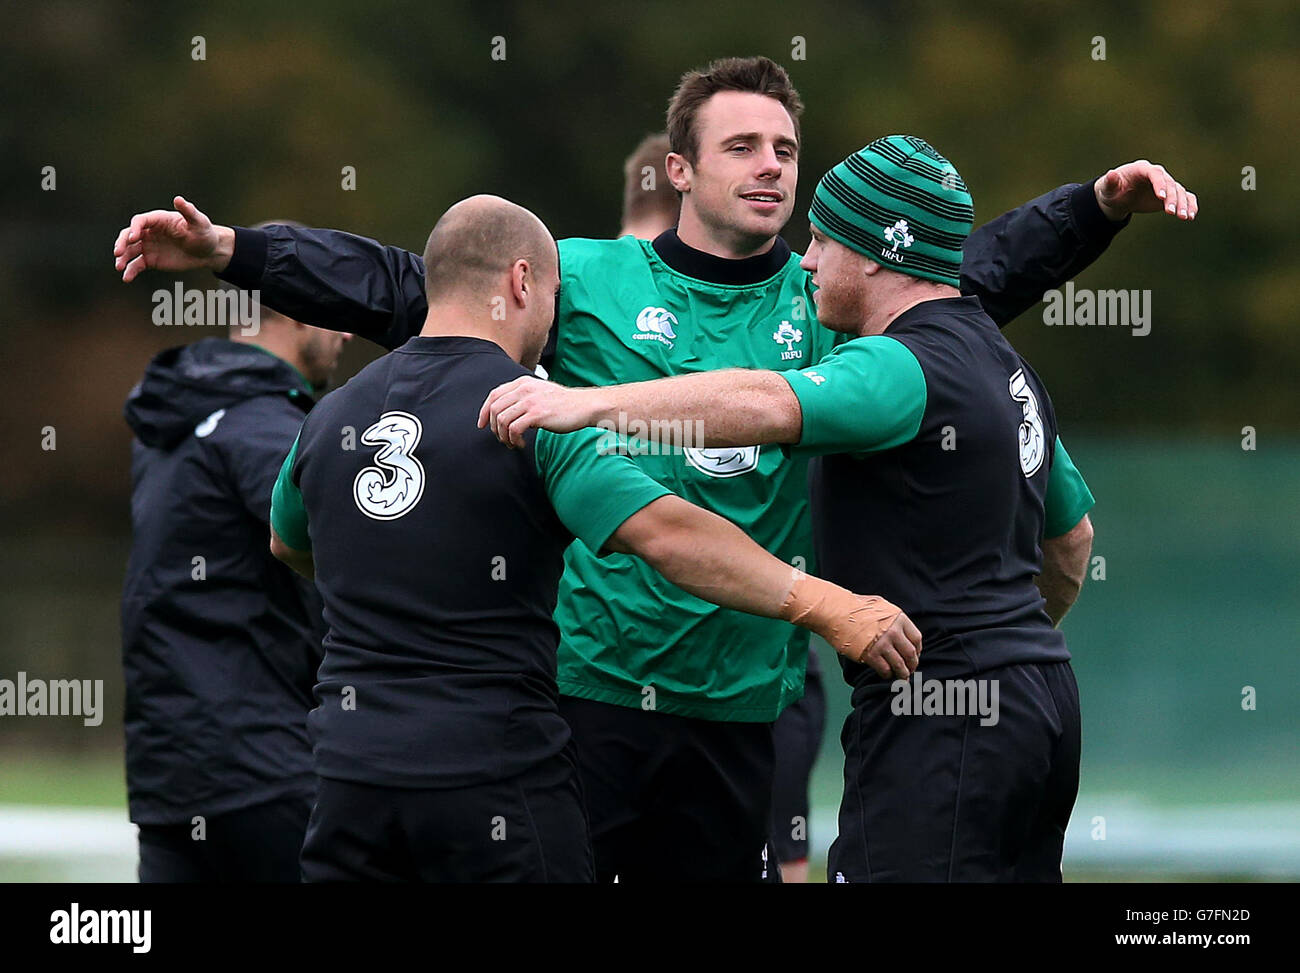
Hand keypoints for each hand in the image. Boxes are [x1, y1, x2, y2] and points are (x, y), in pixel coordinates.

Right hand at [113, 196, 234, 281]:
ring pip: (130, 250)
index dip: (135, 228)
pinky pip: (137, 265)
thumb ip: (188, 211)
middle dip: (122, 243)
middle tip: (118, 253)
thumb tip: (178, 199)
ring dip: (122, 258)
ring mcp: (149, 246)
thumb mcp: (199, 222)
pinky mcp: (151, 260)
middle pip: (129, 235)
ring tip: (119, 267)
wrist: (208, 251)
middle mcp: (149, 232)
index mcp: (158, 219)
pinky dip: (130, 271)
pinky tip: (126, 278)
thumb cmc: (204, 233)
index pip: (140, 221)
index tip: (134, 238)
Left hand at [478, 375, 599, 448]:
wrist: (585, 406)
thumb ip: (523, 397)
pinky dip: (513, 440)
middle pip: (494, 409)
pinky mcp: (537, 414)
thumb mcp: (540, 393)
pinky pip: (513, 429)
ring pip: (501, 420)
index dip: (483, 411)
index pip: (494, 395)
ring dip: (503, 436)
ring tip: (512, 443)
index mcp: (523, 383)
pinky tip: (520, 444)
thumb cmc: (564, 404)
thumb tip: (504, 412)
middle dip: (493, 428)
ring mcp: (530, 401)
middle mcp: (524, 389)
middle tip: (502, 439)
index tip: (482, 425)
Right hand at [841, 601, 922, 679]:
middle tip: (910, 670)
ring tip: (902, 677)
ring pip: (899, 664)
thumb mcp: (880, 605)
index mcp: (899, 619)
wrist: (835, 611)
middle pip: (910, 654)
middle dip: (912, 664)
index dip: (918, 650)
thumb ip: (892, 618)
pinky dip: (887, 674)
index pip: (916, 639)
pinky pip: (884, 669)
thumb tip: (899, 630)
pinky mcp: (870, 654)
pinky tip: (885, 674)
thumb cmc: (855, 606)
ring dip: (902, 673)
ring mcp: (882, 644)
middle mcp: (894, 632)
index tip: (915, 656)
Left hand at [1094, 161, 1197, 221]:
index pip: (1155, 174)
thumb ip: (1110, 182)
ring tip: (1184, 217)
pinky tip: (1191, 216)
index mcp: (1142, 169)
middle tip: (1172, 212)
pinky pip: (1185, 197)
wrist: (1118, 196)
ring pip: (1179, 191)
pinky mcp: (1170, 195)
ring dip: (1183, 204)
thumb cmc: (1112, 190)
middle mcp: (1157, 175)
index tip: (1161, 197)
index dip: (1159, 184)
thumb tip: (1110, 174)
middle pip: (1169, 184)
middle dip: (1172, 198)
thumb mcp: (1108, 188)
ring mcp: (1165, 184)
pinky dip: (1190, 205)